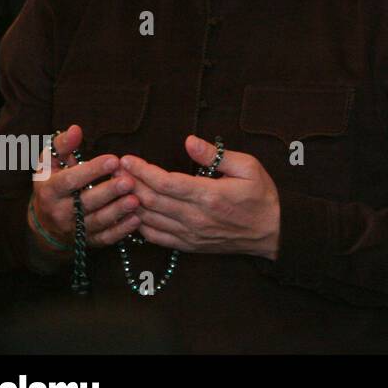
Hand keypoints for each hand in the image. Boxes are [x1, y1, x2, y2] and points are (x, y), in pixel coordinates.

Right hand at [29, 125, 138, 255]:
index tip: (113, 159)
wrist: (46, 223)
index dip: (91, 171)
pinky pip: (105, 238)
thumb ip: (63, 145)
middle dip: (108, 192)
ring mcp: (74, 229)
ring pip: (97, 221)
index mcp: (49, 190)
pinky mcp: (88, 241)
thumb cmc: (54, 183)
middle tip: (128, 181)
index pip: (69, 181)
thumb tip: (75, 129)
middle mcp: (59, 212)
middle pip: (85, 203)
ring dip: (118, 211)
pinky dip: (121, 231)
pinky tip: (137, 220)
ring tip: (136, 200)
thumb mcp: (50, 164)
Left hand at [121, 136, 281, 258]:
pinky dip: (139, 225)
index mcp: (210, 196)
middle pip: (151, 201)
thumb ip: (216, 155)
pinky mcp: (189, 246)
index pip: (166, 183)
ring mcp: (190, 235)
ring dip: (129, 203)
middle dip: (129, 183)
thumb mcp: (249, 166)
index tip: (127, 159)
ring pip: (149, 220)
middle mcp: (196, 218)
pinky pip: (156, 237)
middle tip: (114, 169)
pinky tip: (132, 211)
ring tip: (117, 187)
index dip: (143, 171)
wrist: (273, 232)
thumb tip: (190, 141)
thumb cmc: (262, 196)